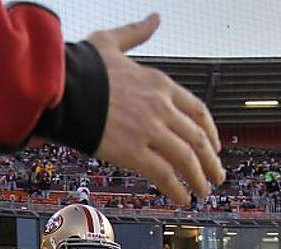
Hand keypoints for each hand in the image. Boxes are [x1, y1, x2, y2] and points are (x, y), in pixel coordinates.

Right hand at [87, 13, 223, 205]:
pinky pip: (164, 174)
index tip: (212, 145)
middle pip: (197, 138)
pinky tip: (182, 199)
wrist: (62, 87)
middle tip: (217, 175)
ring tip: (203, 191)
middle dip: (211, 161)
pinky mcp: (133, 152)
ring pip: (186, 158)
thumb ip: (137, 32)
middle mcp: (161, 108)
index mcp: (160, 84)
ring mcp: (149, 130)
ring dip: (198, 178)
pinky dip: (177, 188)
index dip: (209, 132)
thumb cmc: (81, 67)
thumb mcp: (113, 42)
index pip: (197, 110)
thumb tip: (154, 19)